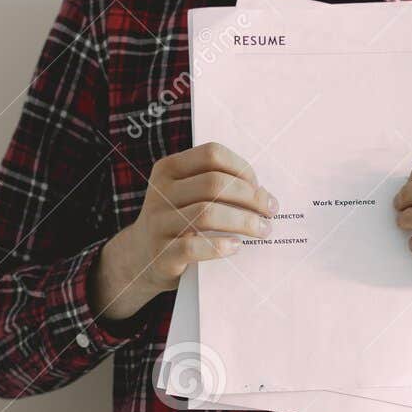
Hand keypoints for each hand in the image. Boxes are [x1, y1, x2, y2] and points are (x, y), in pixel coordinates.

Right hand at [93, 142, 277, 319]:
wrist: (141, 257)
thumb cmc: (179, 221)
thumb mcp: (187, 194)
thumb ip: (216, 186)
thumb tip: (263, 193)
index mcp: (169, 168)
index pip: (212, 154)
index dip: (242, 169)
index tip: (260, 188)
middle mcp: (160, 191)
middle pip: (214, 184)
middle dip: (251, 196)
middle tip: (271, 211)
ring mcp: (158, 223)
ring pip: (206, 213)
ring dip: (243, 221)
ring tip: (263, 230)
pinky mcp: (161, 253)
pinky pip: (192, 247)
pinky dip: (219, 246)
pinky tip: (236, 247)